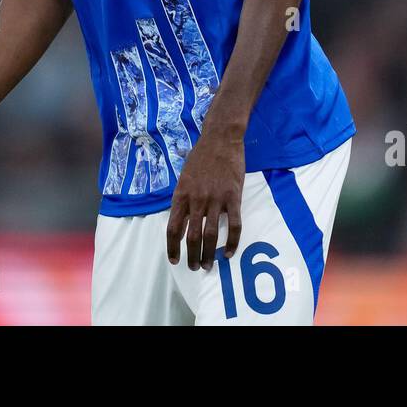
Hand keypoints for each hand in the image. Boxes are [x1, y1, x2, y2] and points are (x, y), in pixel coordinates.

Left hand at [166, 126, 244, 269]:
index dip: (172, 247)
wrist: (220, 138)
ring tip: (209, 265)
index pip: (173, 228)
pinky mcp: (233, 197)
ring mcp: (215, 199)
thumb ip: (182, 198)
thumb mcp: (184, 177)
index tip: (174, 260)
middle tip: (195, 267)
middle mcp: (196, 200)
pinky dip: (232, 242)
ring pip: (211, 235)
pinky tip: (229, 253)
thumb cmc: (201, 156)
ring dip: (209, 254)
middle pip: (192, 237)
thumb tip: (180, 218)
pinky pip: (234, 225)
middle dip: (192, 256)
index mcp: (181, 195)